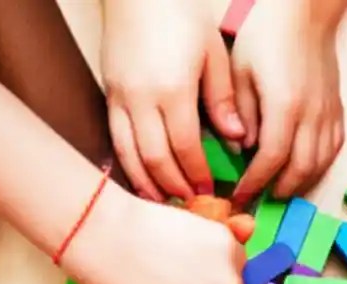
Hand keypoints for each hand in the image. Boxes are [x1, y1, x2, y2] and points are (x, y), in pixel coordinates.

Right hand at [102, 0, 243, 200]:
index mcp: (173, 88)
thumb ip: (223, 98)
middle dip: (175, 186)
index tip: (211, 190)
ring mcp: (120, 99)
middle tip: (191, 202)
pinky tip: (141, 178)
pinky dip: (128, 165)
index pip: (185, 147)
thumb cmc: (181, 14)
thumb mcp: (213, 52)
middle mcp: (142, 99)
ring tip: (165, 200)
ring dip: (148, 183)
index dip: (198, 174)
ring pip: (130, 155)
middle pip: (156, 159)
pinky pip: (115, 140)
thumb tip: (237, 138)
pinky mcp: (109, 95)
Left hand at [230, 1, 344, 201]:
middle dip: (277, 190)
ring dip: (299, 183)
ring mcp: (328, 112)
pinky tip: (303, 168)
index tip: (239, 196)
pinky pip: (333, 147)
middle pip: (299, 169)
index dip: (255, 183)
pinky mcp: (337, 108)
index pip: (271, 159)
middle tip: (257, 199)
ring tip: (277, 190)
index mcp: (285, 106)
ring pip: (320, 163)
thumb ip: (240, 112)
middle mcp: (312, 114)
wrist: (304, 12)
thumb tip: (241, 148)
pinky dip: (319, 165)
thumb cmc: (266, 35)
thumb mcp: (239, 71)